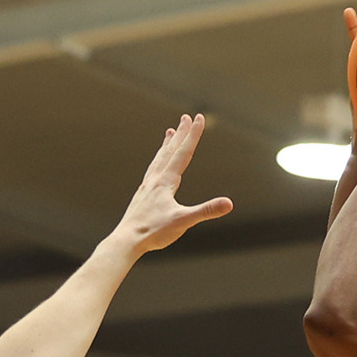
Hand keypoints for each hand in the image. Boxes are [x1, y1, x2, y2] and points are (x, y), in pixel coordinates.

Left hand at [113, 114, 233, 253]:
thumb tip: (229, 203)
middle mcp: (155, 179)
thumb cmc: (153, 232)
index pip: (183, 153)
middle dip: (181, 134)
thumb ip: (206, 211)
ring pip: (159, 159)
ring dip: (166, 144)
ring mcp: (147, 186)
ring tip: (169, 132)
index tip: (199, 117)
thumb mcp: (183, 221)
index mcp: (166, 181)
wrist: (126, 240)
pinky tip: (157, 166)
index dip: (193, 135)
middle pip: (170, 151)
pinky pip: (152, 171)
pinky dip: (157, 162)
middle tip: (186, 116)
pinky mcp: (142, 195)